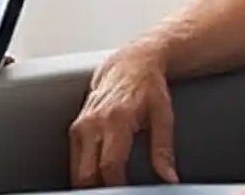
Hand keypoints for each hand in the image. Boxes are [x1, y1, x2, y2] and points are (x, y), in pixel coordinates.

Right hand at [68, 44, 178, 187]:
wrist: (130, 62)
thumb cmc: (148, 86)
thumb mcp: (163, 115)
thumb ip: (164, 150)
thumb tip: (169, 178)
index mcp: (116, 120)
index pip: (109, 166)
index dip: (117, 187)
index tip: (126, 194)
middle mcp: (94, 122)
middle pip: (87, 172)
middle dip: (100, 189)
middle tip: (116, 194)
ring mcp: (81, 124)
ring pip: (76, 169)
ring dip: (90, 183)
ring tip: (108, 188)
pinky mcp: (76, 126)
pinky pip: (74, 158)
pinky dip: (84, 171)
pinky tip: (98, 177)